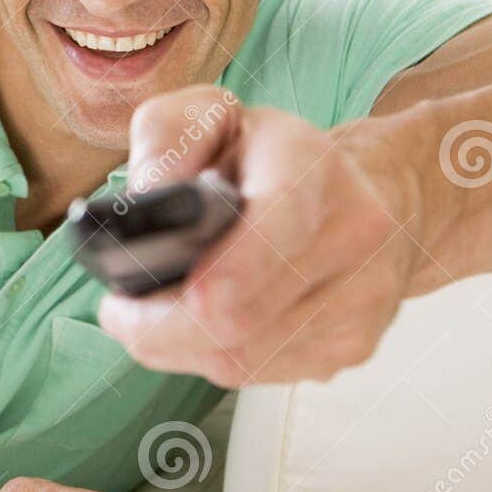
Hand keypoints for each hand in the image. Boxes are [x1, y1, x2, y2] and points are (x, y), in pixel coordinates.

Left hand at [96, 85, 428, 386]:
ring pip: (242, 360)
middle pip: (242, 320)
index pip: (277, 227)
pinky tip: (199, 328)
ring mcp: (358, 302)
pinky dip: (213, 358)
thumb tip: (145, 198)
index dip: (225, 273)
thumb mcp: (213, 115)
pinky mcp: (351, 348)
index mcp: (313, 168)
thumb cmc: (274, 157)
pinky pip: (259, 376)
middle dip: (161, 325)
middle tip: (120, 310)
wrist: (371, 192)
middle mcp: (351, 236)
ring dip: (179, 346)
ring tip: (151, 316)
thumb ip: (168, 138)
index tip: (170, 292)